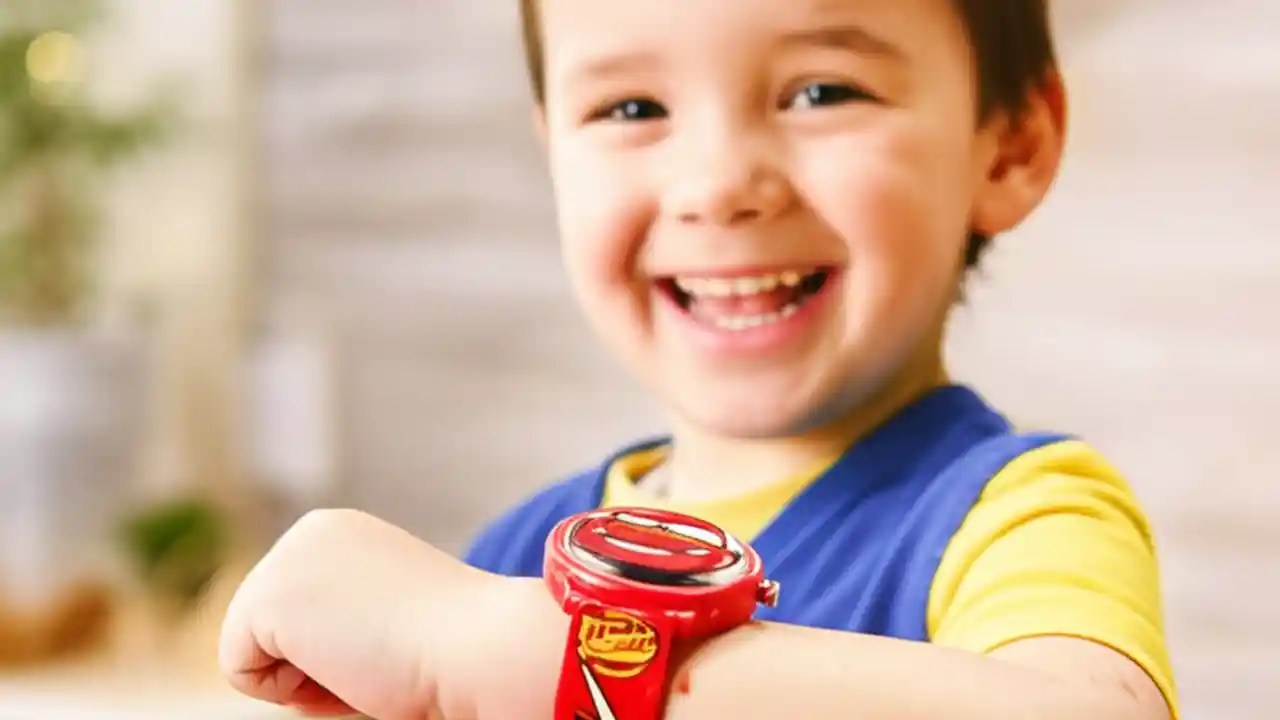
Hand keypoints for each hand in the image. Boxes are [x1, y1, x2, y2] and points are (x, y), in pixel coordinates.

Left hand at [218, 509, 557, 718]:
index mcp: (343, 533)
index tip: (396, 641)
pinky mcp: (267, 597)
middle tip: (382, 656)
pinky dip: (291, 692)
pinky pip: (243, 673)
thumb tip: (307, 650)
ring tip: (368, 662)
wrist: (481, 646)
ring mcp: (286, 558)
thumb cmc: (456, 649)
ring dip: (308, 680)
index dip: (343, 652)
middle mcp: (310, 531)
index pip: (302, 619)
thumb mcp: (392, 620)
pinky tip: (346, 666)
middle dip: (318, 664)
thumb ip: (347, 618)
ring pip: (256, 653)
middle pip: (272, 633)